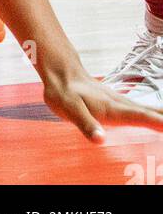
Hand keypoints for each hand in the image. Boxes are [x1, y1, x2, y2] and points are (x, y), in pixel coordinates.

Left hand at [42, 64, 162, 142]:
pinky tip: (157, 116)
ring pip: (146, 108)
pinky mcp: (117, 102)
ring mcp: (119, 101)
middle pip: (149, 111)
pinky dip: (153, 113)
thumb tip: (100, 140)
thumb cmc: (64, 92)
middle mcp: (119, 103)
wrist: (61, 73)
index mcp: (111, 108)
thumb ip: (86, 124)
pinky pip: (140, 108)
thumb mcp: (70, 110)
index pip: (139, 116)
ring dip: (161, 114)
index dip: (156, 122)